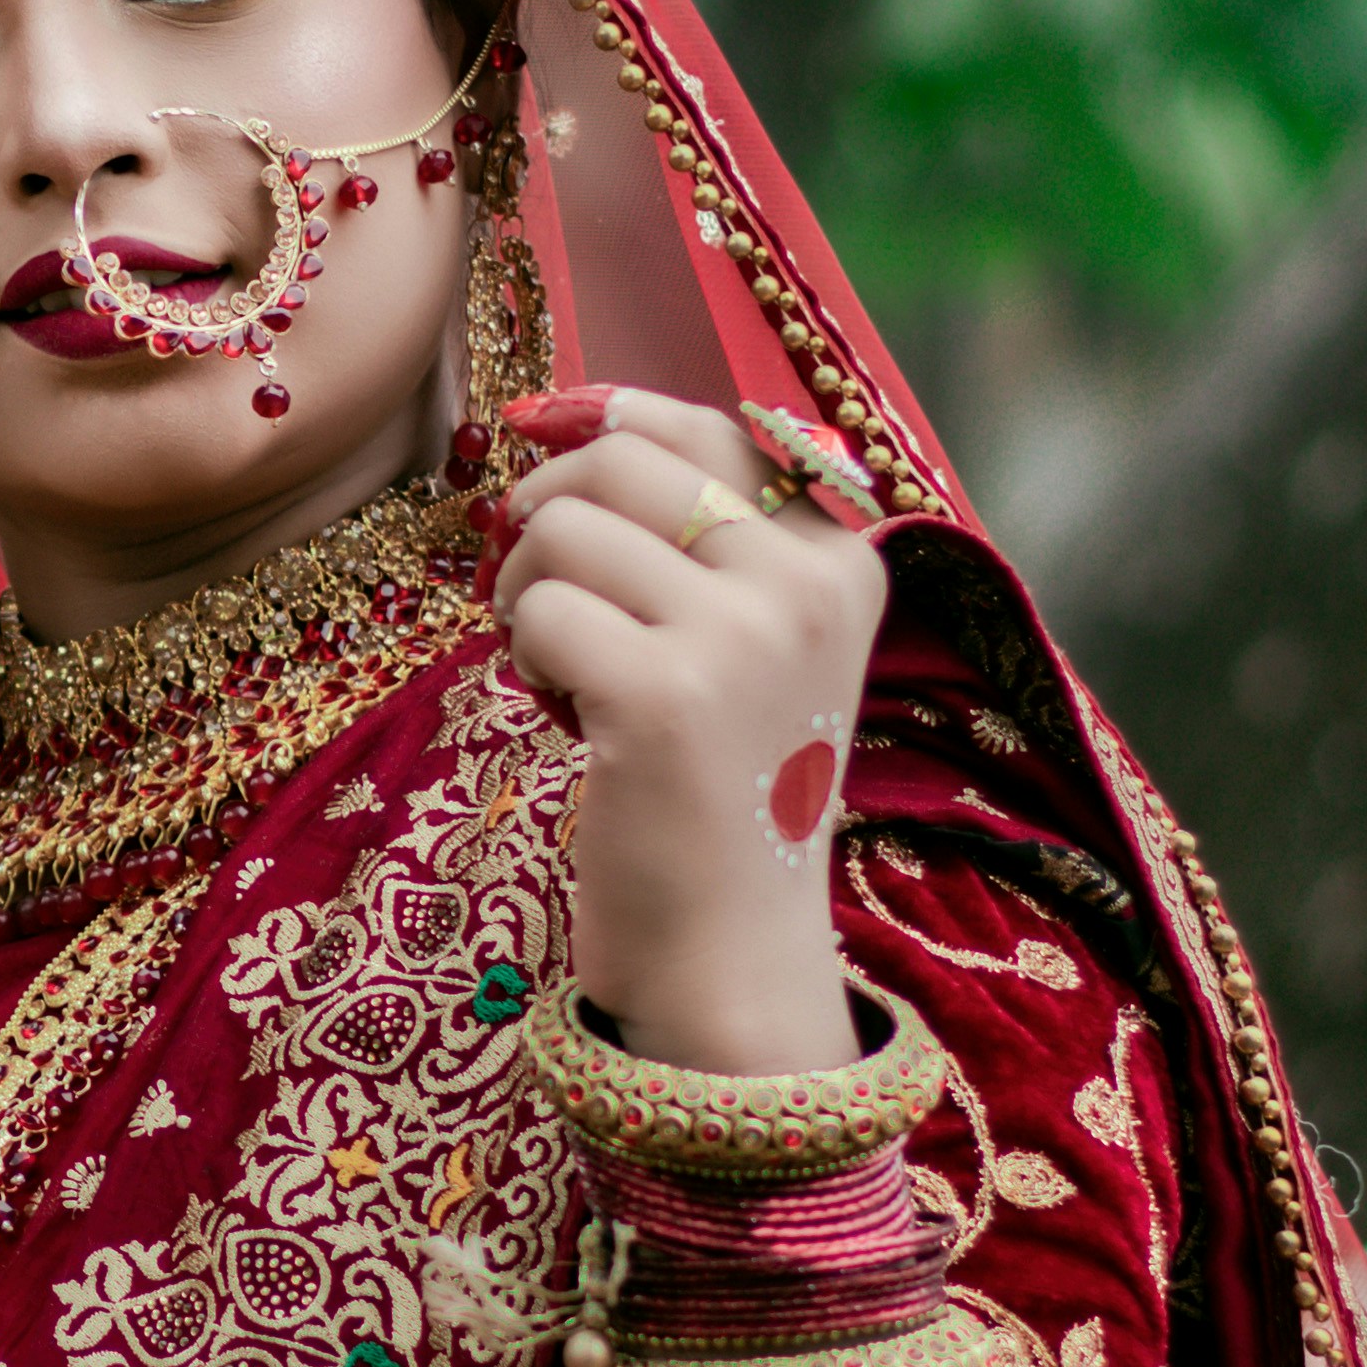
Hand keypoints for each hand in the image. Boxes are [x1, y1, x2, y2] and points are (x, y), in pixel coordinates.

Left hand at [484, 381, 888, 1075]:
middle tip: (537, 587)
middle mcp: (808, 584)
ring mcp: (742, 637)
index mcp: (842, 561)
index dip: (602, 421)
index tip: (543, 441)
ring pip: (566, 528)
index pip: (704, 429)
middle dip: (547, 510)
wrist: (731, 950)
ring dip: (527, 589)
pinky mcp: (663, 696)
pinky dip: (523, 652)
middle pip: (621, 460)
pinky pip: (539, 610)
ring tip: (557, 662)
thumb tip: (566, 415)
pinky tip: (559, 709)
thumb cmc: (723, 793)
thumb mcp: (749, 646)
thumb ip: (696, 536)